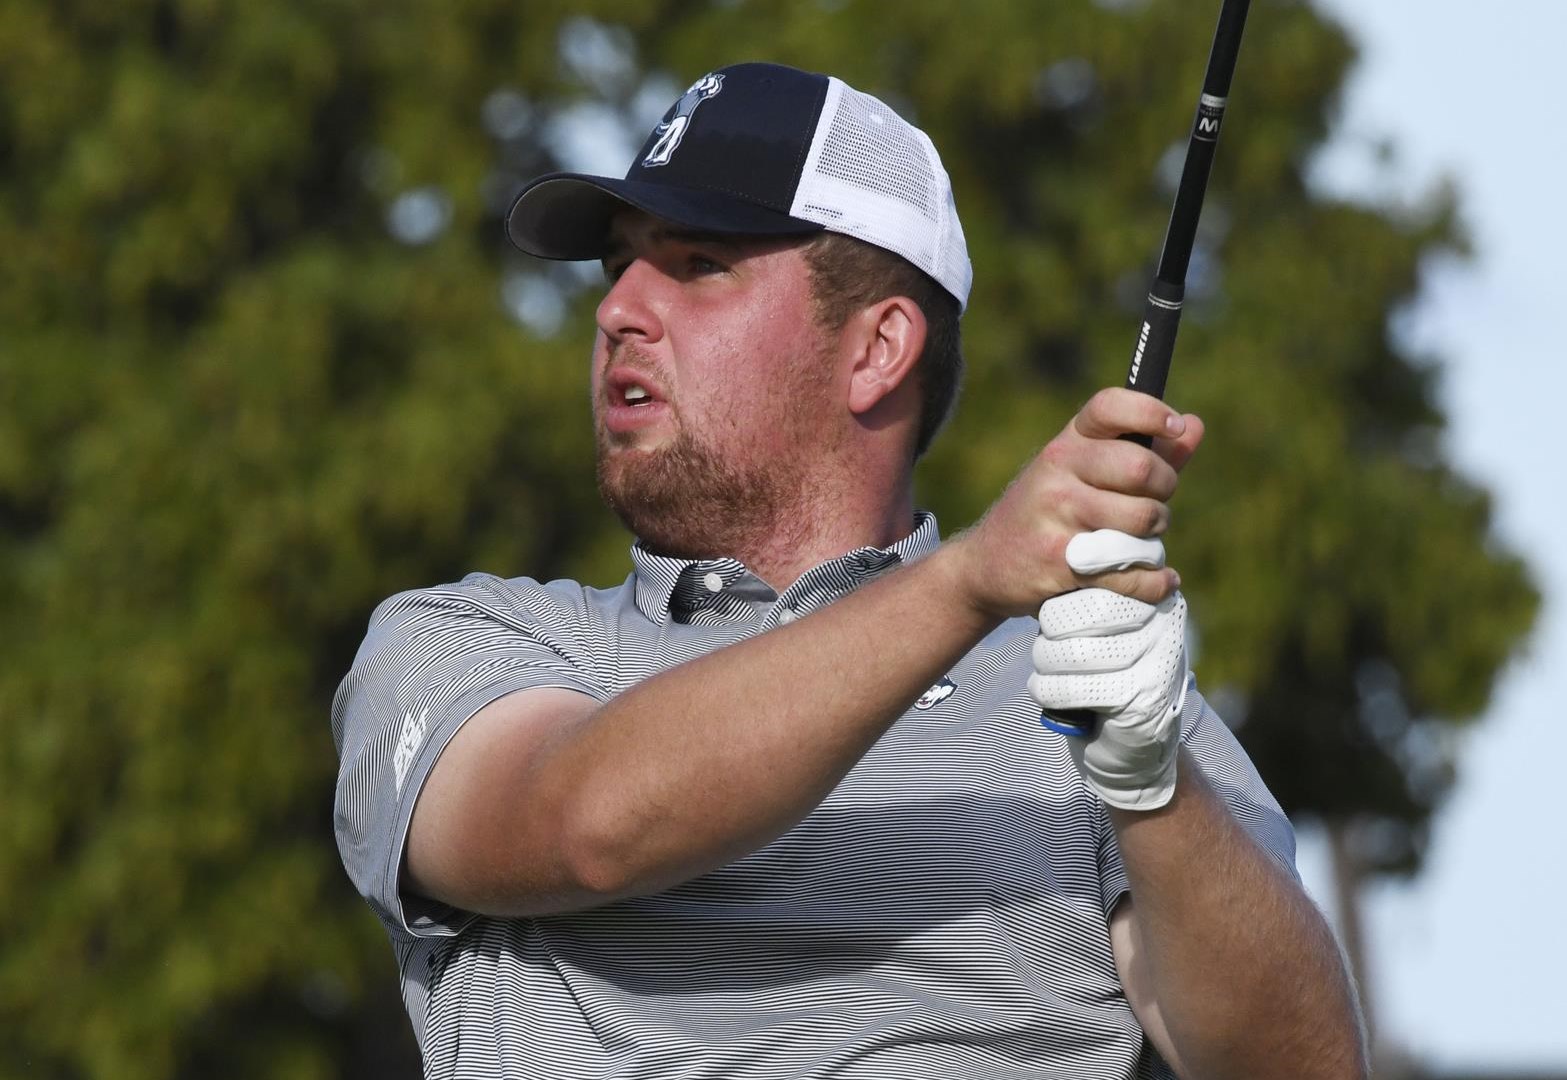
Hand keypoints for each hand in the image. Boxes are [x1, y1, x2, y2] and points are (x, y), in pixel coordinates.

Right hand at [949, 388, 1203, 618]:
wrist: (986, 566)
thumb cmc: (1047, 514)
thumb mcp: (1081, 474)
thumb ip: (1142, 452)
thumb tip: (1193, 426)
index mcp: (1066, 443)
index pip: (1110, 406)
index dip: (1151, 412)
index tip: (1175, 428)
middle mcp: (1058, 470)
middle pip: (1143, 469)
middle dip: (1163, 493)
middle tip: (1153, 508)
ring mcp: (1056, 515)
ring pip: (1143, 521)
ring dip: (1154, 541)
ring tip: (1139, 546)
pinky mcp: (1059, 562)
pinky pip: (1132, 572)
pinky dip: (1154, 582)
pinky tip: (1156, 580)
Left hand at [1028, 588, 1188, 810]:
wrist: (1132, 746)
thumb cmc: (1106, 673)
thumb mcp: (1104, 626)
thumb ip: (1090, 593)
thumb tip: (1062, 554)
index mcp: (1155, 594)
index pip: (1098, 577)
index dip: (1063, 595)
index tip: (1046, 614)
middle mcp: (1164, 623)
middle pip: (1084, 611)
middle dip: (1050, 631)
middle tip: (1045, 645)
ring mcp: (1158, 662)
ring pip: (1074, 652)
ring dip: (1045, 664)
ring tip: (1046, 671)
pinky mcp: (1142, 700)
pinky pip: (1076, 688)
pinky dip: (1049, 691)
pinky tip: (1050, 692)